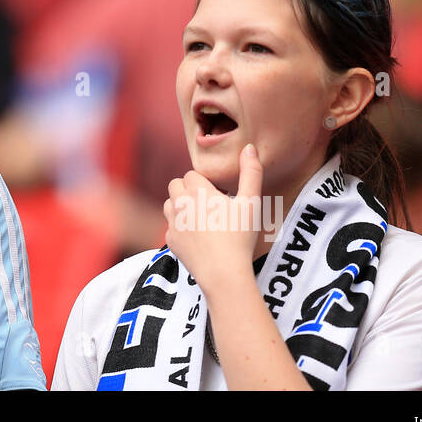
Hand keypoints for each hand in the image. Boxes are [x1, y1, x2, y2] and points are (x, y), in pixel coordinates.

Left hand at [162, 143, 263, 295]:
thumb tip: (249, 148)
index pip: (192, 175)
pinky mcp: (170, 241)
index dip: (206, 183)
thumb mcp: (251, 203)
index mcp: (198, 191)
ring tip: (202, 218)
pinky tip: (197, 236)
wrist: (223, 274)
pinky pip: (170, 226)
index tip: (220, 197)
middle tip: (210, 205)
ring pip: (169, 203)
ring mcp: (172, 223)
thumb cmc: (239, 237)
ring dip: (181, 206)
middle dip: (189, 190)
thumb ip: (251, 173)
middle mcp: (180, 203)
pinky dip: (180, 227)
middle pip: (176, 185)